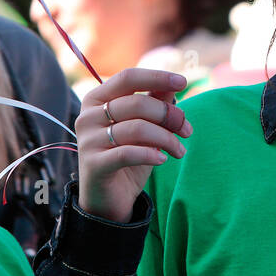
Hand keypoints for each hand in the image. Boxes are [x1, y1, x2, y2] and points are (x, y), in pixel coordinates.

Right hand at [75, 68, 191, 222]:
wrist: (109, 198)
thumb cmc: (128, 155)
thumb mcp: (144, 126)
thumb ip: (155, 102)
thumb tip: (175, 83)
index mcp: (97, 99)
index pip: (128, 78)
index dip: (157, 77)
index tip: (183, 81)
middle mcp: (88, 116)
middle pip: (137, 104)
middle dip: (169, 115)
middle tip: (187, 131)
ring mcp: (87, 140)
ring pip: (137, 128)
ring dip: (166, 139)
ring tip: (179, 150)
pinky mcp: (93, 164)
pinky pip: (128, 153)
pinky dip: (151, 154)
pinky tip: (162, 160)